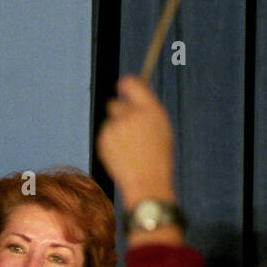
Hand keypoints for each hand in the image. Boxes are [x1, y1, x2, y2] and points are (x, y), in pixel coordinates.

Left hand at [96, 75, 175, 206]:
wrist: (147, 182)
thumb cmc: (159, 157)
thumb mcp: (161, 128)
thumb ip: (147, 110)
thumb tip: (132, 94)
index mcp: (150, 109)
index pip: (132, 83)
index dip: (126, 84)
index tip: (122, 86)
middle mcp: (131, 114)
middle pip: (115, 104)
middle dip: (118, 112)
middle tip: (127, 127)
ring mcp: (116, 127)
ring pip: (111, 123)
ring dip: (117, 131)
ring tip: (130, 150)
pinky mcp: (104, 139)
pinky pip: (106, 135)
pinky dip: (111, 143)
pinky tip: (122, 156)